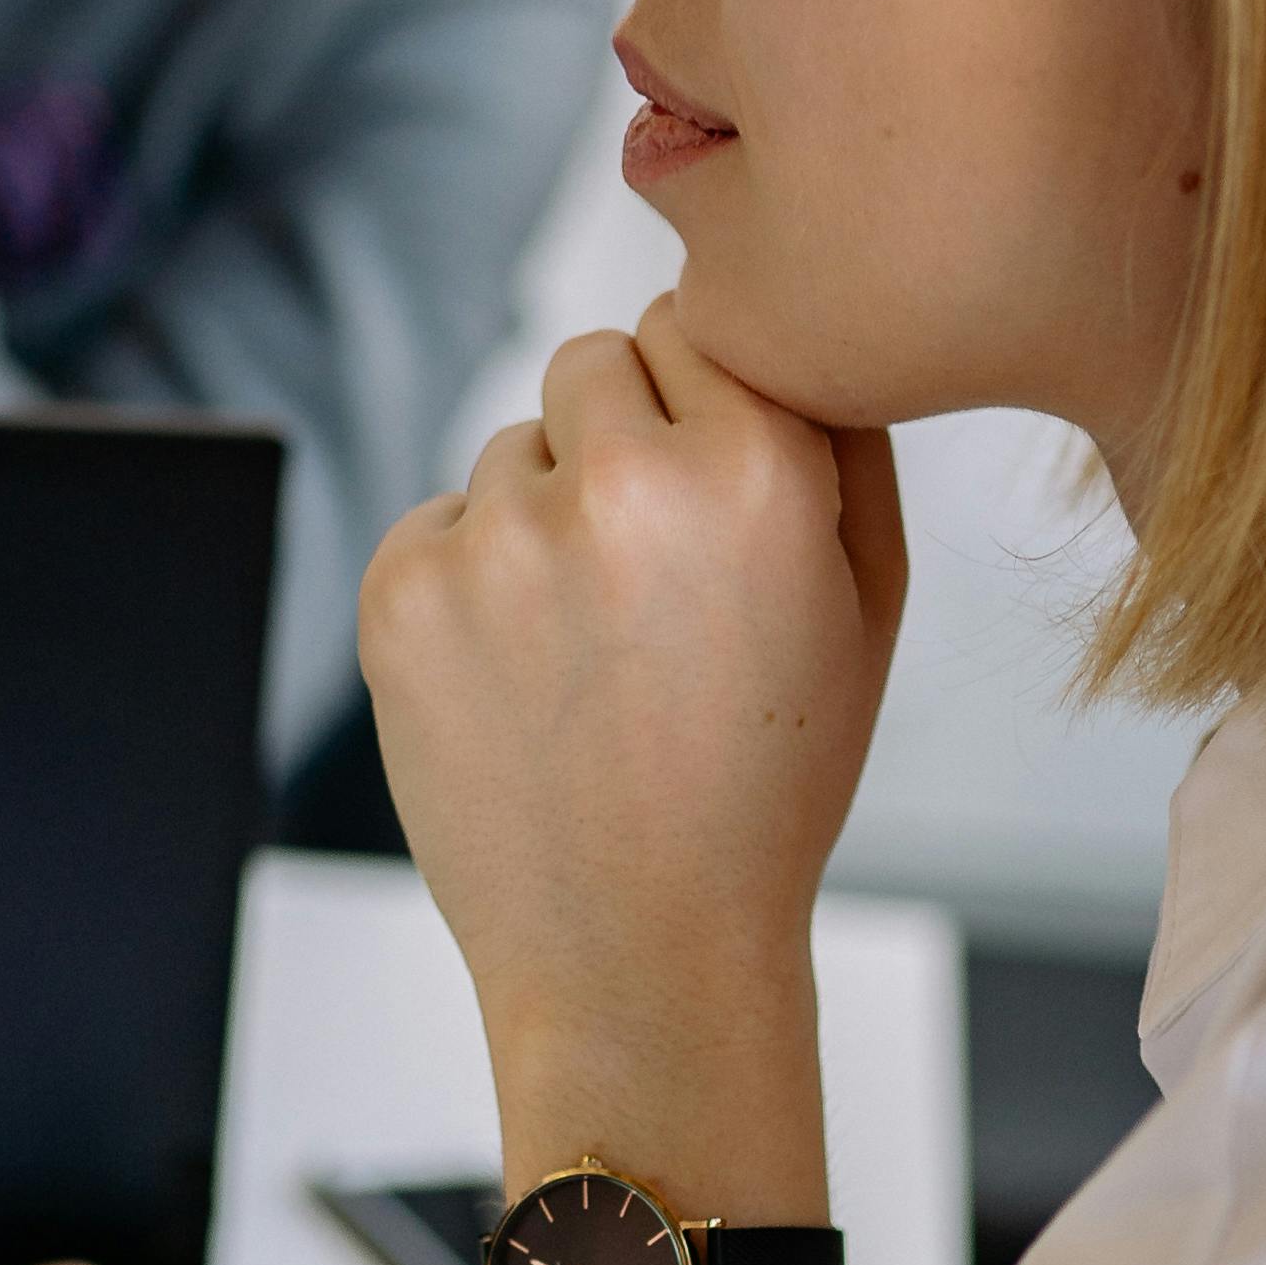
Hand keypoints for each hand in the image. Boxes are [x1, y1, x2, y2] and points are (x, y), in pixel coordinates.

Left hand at [358, 299, 903, 1171]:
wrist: (641, 956)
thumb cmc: (767, 783)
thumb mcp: (866, 607)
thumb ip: (841, 436)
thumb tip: (785, 308)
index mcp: (754, 468)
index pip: (697, 319)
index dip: (709, 409)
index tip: (717, 500)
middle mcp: (617, 482)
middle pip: (593, 358)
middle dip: (619, 444)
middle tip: (653, 588)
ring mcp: (493, 539)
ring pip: (511, 448)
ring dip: (543, 520)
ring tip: (593, 659)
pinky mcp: (398, 593)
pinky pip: (437, 524)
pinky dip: (470, 587)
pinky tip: (526, 686)